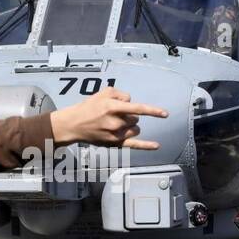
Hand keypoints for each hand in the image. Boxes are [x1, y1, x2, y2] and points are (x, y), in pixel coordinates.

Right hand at [50, 87, 168, 149]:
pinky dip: (146, 145)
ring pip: (135, 129)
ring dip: (130, 126)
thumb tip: (130, 103)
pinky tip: (157, 145)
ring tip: (115, 123)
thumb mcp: (103, 92)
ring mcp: (115, 134)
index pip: (137, 109)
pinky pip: (133, 145)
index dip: (153, 111)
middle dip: (129, 115)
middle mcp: (115, 122)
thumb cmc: (89, 107)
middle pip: (135, 118)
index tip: (165, 114)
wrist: (73, 124)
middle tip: (114, 114)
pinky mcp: (114, 143)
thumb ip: (120, 94)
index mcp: (112, 108)